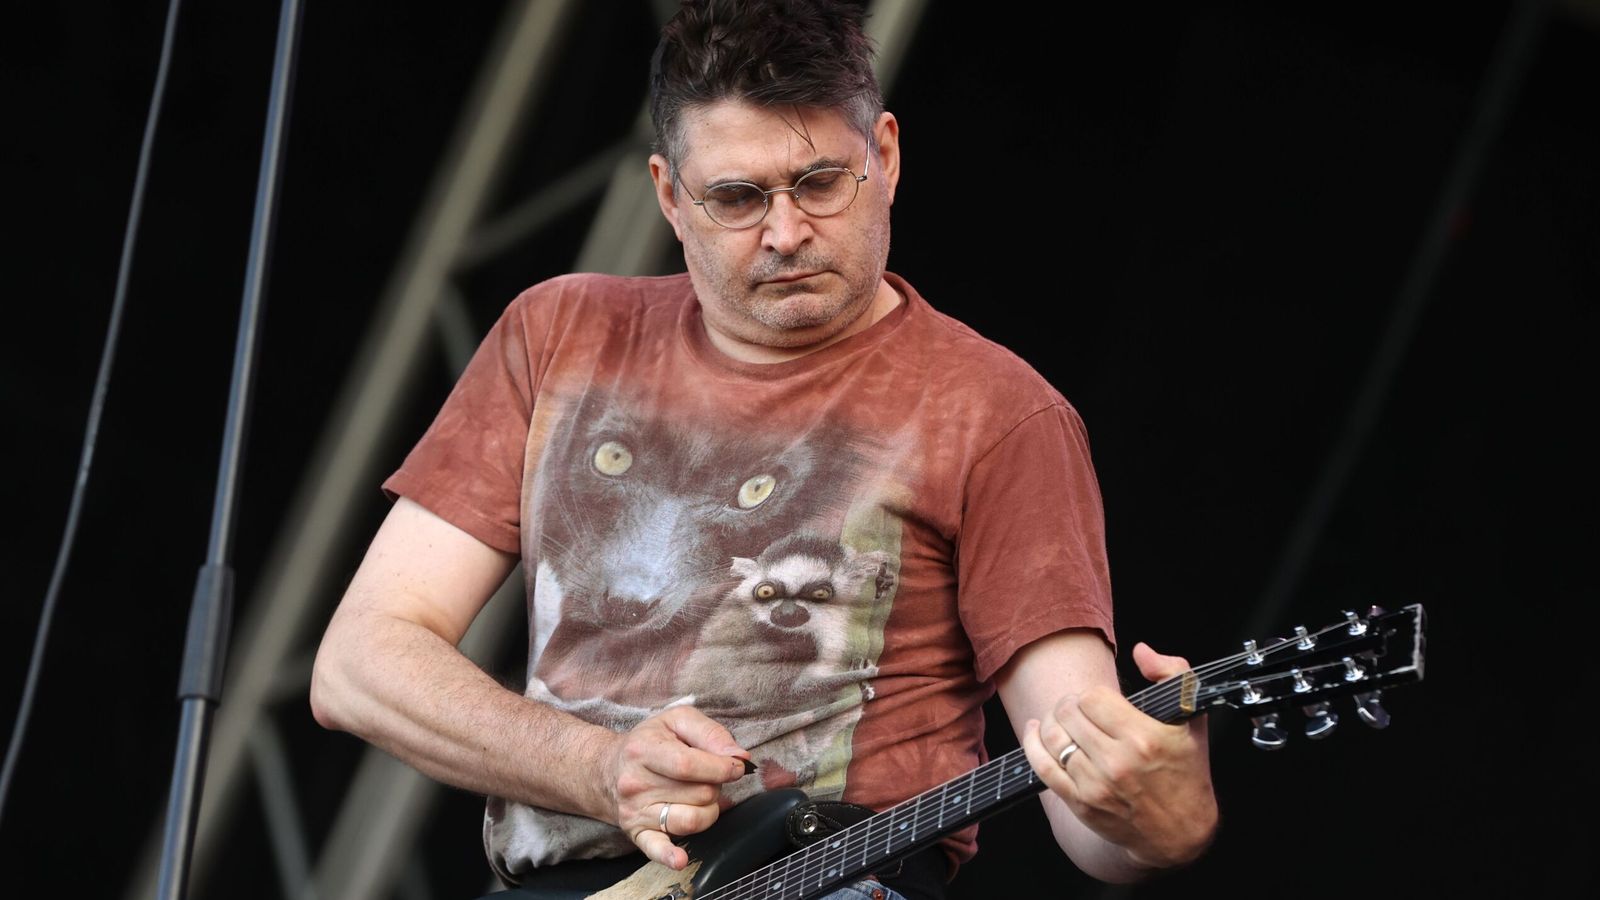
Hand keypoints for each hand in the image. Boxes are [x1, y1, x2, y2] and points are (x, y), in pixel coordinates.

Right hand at [600, 705, 751, 869]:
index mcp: (644, 750)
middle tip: (707, 776)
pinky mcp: (637, 832)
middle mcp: (635, 783)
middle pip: (698, 793)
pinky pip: (656, 849)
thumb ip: (710, 733)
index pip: (689, 765)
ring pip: (691, 820)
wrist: (608, 769)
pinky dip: (670, 856)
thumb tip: (739, 757)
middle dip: (715, 784)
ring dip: (709, 810)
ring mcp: (635, 810)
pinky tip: (680, 859)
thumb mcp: (677, 721)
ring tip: (700, 797)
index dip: (722, 768)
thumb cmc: (649, 742)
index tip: (736, 767)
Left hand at [1020, 641, 1217, 869]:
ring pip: (1053, 738)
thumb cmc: (1187, 772)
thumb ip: (1172, 673)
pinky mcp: (1081, 804)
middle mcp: (1118, 762)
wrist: (1181, 832)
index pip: (1092, 698)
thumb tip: (1140, 651)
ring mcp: (1096, 785)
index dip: (1090, 695)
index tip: (1098, 701)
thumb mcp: (1192, 718)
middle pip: (1068, 714)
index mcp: (1144, 737)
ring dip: (1051, 722)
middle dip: (1069, 705)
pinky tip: (1036, 732)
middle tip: (1076, 708)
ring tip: (1059, 719)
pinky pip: (1042, 768)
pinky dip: (1033, 745)